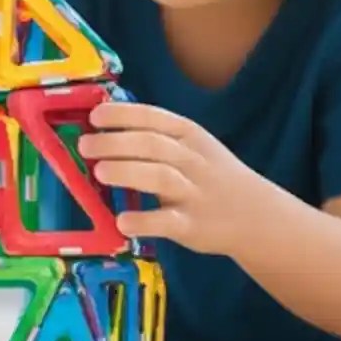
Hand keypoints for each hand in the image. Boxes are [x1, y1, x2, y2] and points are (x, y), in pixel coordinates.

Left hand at [79, 103, 271, 256]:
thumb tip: (104, 129)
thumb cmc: (213, 177)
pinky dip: (143, 222)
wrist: (255, 214)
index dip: (122, 115)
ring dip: (126, 172)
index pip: (153, 118)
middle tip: (86, 146)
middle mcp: (191, 160)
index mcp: (189, 136)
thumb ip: (156, 138)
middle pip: (151, 145)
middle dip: (115, 143)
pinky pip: (166, 222)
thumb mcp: (194, 147)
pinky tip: (121, 221)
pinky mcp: (192, 225)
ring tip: (99, 172)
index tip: (94, 116)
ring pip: (159, 177)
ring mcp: (193, 193)